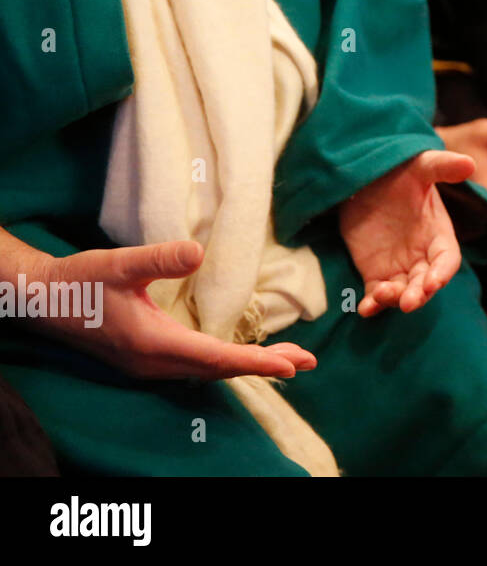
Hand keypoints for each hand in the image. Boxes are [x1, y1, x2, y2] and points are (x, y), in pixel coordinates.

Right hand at [32, 240, 316, 379]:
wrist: (41, 300)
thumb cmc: (79, 281)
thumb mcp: (118, 263)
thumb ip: (158, 258)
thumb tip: (198, 252)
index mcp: (153, 343)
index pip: (216, 357)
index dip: (256, 361)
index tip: (291, 365)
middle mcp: (155, 361)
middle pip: (220, 369)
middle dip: (264, 366)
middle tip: (308, 362)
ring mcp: (150, 364)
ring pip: (209, 371)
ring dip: (248, 366)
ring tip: (288, 361)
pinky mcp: (146, 359)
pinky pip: (195, 367)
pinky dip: (225, 363)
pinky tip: (240, 356)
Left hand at [339, 149, 473, 316]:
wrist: (367, 179)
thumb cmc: (400, 172)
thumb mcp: (422, 166)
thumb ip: (443, 167)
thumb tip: (469, 163)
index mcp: (438, 235)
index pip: (447, 260)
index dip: (442, 273)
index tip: (432, 282)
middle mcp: (422, 256)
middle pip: (425, 283)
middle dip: (419, 294)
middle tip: (409, 302)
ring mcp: (398, 267)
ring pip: (402, 292)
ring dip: (395, 299)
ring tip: (381, 295)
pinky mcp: (374, 273)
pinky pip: (376, 294)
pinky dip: (372, 304)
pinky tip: (365, 308)